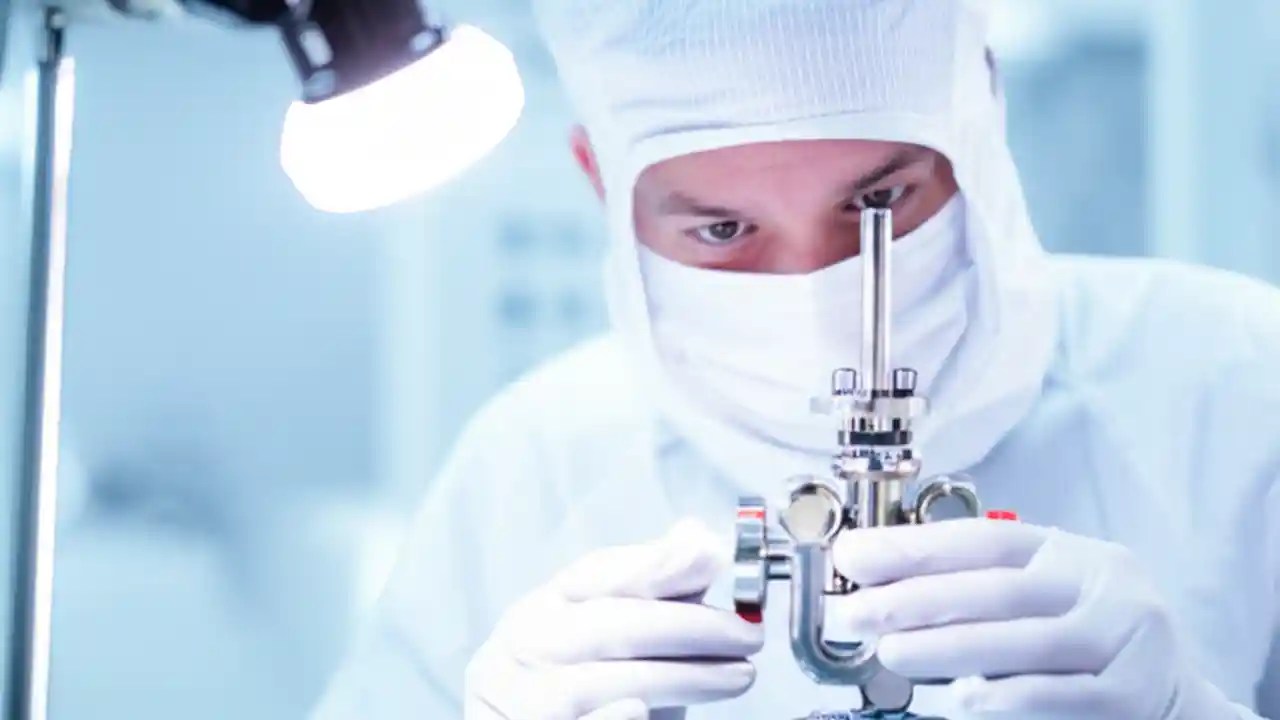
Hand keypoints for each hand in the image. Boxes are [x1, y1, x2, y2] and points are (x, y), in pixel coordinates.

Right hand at [465, 519, 762, 719]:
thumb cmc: (579, 690)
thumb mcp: (613, 634)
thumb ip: (656, 592)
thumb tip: (699, 538)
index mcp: (538, 609)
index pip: (594, 574)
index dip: (655, 564)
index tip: (712, 557)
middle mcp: (521, 647)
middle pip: (607, 625)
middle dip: (689, 626)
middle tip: (746, 635)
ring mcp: (518, 697)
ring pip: (601, 680)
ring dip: (681, 676)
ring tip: (738, 675)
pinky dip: (611, 718)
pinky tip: (644, 711)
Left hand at [829, 519, 1236, 717]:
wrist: (1173, 701)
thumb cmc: (1087, 644)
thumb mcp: (1043, 598)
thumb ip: (980, 591)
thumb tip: (882, 589)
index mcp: (1070, 553)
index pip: (984, 541)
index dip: (915, 548)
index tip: (854, 557)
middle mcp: (1102, 585)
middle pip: (999, 588)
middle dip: (916, 600)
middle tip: (856, 614)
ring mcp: (1122, 638)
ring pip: (1026, 641)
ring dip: (948, 648)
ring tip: (891, 653)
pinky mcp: (1131, 693)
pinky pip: (1059, 693)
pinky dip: (1007, 696)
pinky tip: (961, 699)